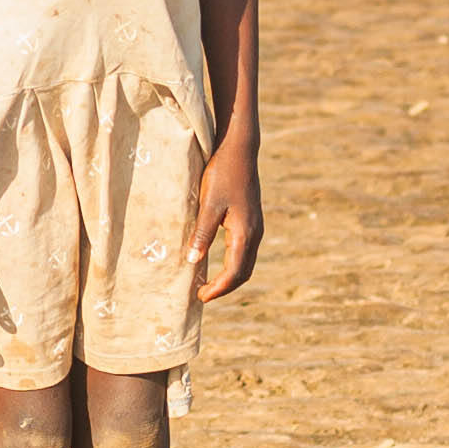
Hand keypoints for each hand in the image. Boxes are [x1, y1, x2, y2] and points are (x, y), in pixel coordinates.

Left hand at [192, 140, 263, 301]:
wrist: (239, 149)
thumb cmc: (222, 173)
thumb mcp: (208, 203)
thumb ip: (202, 233)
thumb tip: (193, 261)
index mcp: (244, 232)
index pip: (234, 272)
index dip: (218, 288)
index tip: (200, 297)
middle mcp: (254, 233)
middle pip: (243, 272)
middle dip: (224, 287)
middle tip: (202, 295)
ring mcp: (255, 226)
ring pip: (246, 263)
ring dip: (229, 277)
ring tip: (208, 283)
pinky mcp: (251, 219)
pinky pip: (245, 251)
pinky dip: (233, 264)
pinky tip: (217, 261)